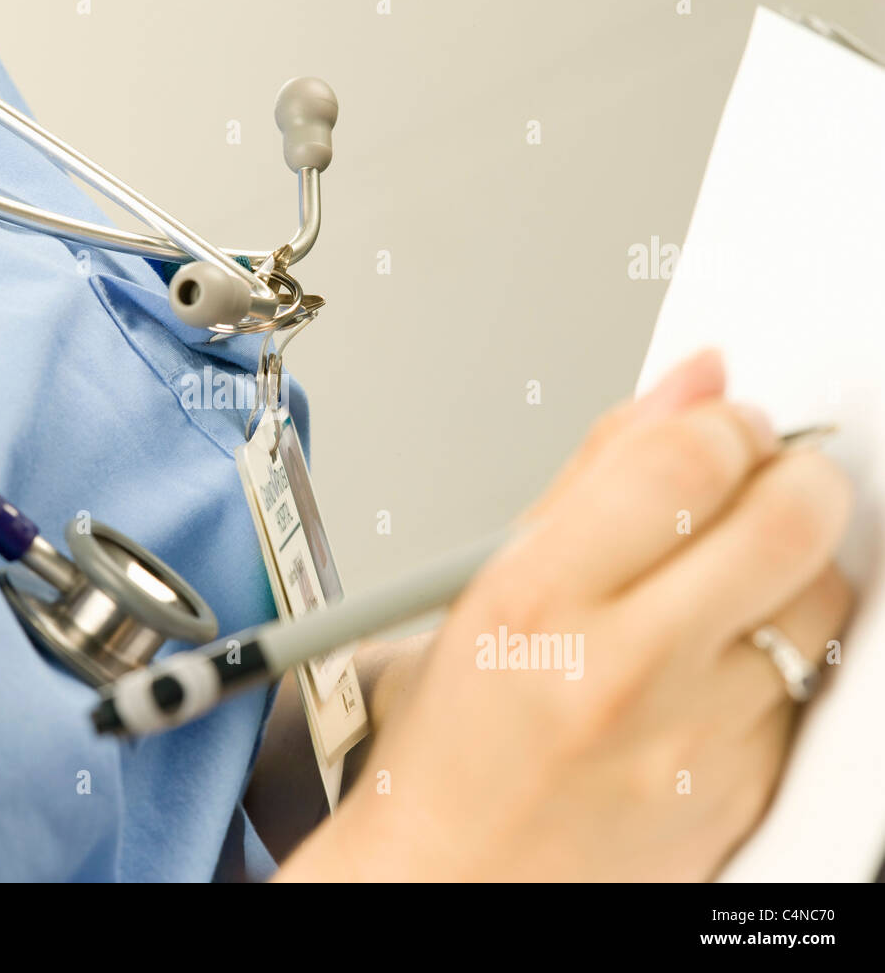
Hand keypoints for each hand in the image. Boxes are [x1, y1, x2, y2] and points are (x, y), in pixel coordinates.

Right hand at [277, 349, 853, 880]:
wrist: (459, 886)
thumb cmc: (449, 752)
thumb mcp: (483, 589)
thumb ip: (595, 473)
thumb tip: (685, 383)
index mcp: (537, 602)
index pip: (687, 456)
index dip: (721, 420)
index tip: (717, 426)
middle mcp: (624, 669)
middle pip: (791, 515)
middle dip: (791, 473)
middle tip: (758, 479)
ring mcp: (698, 738)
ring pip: (821, 598)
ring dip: (792, 564)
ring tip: (724, 582)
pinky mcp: (750, 789)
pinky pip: (812, 682)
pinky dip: (781, 651)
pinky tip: (714, 663)